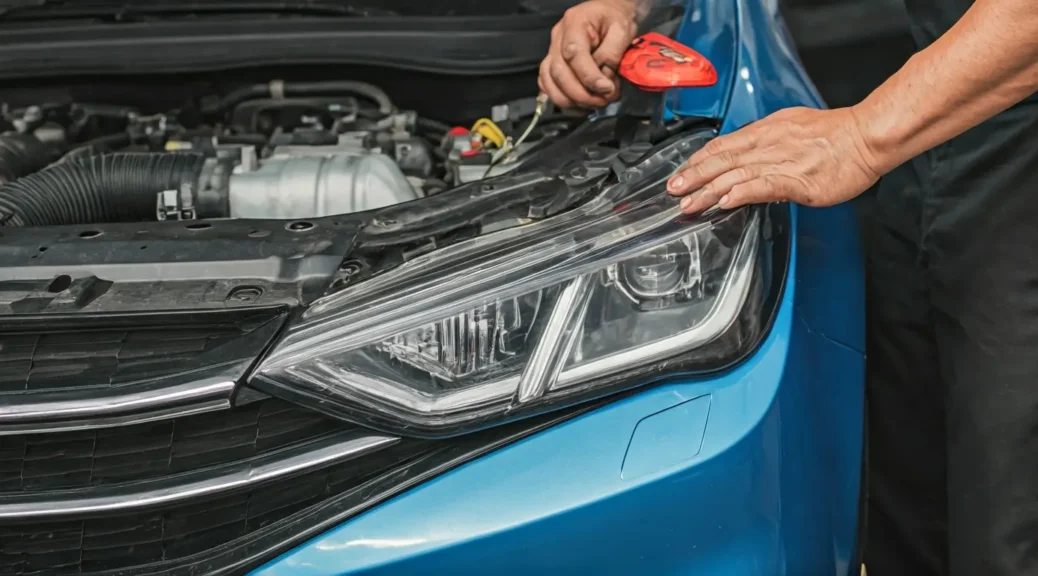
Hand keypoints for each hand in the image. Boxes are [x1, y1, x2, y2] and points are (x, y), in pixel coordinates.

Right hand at [539, 0, 636, 108]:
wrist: (608, 14)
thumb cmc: (615, 19)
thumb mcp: (622, 30)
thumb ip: (612, 54)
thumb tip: (604, 79)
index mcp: (574, 23)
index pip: (574, 54)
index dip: (589, 76)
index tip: (607, 89)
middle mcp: (557, 37)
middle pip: (558, 72)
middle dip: (581, 93)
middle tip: (603, 101)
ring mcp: (551, 51)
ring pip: (548, 81)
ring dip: (570, 99)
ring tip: (594, 104)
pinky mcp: (551, 63)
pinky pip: (546, 84)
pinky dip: (560, 98)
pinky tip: (578, 104)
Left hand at [666, 107, 883, 213]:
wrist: (867, 135)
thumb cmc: (838, 133)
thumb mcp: (793, 127)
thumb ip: (769, 143)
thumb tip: (750, 155)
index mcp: (767, 131)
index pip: (723, 145)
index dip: (699, 159)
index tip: (683, 171)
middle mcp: (769, 144)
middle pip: (722, 160)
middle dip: (694, 176)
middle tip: (673, 189)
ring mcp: (781, 162)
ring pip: (736, 175)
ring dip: (708, 191)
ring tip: (689, 203)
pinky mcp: (797, 180)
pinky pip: (763, 186)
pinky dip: (741, 193)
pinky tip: (725, 202)